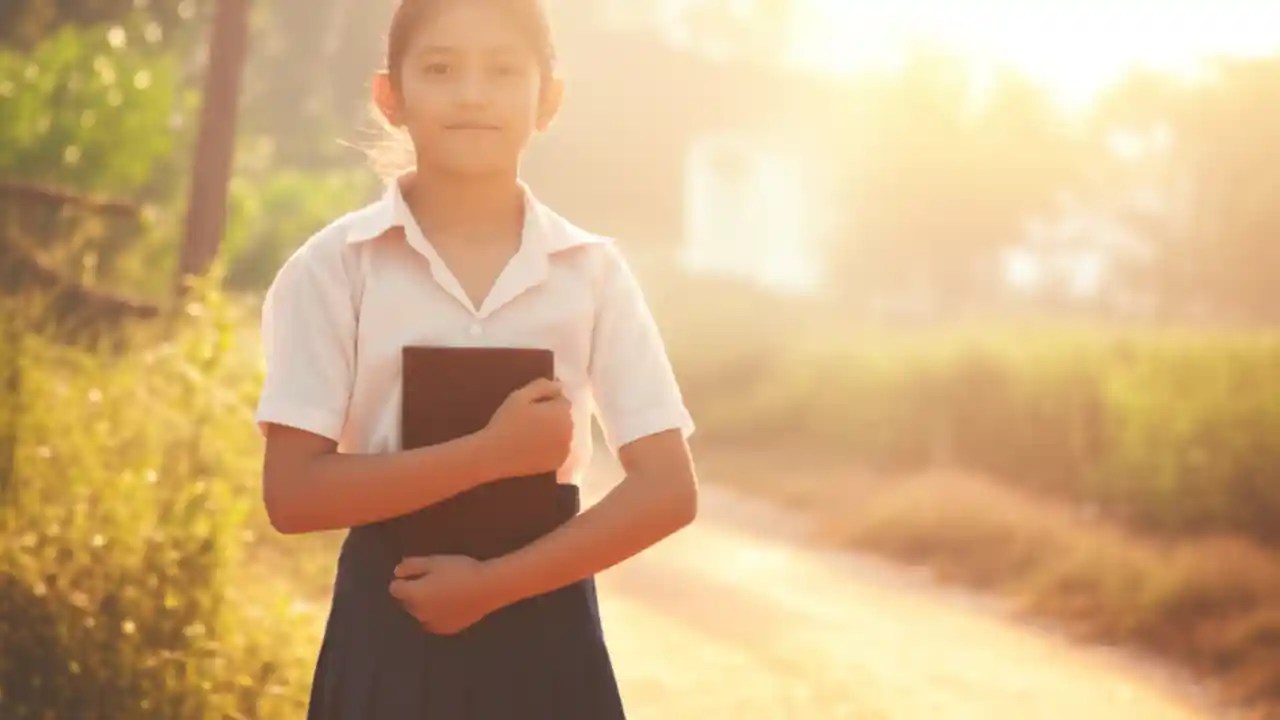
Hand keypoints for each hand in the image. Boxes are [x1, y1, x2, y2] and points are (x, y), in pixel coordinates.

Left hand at [388, 555, 504, 634]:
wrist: (488, 589)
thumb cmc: (460, 571)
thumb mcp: (434, 562)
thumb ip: (412, 566)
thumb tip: (397, 572)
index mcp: (414, 595)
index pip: (395, 589)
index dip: (404, 580)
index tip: (416, 573)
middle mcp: (419, 613)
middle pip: (408, 602)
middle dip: (415, 593)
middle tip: (433, 581)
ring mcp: (433, 624)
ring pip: (421, 614)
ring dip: (426, 605)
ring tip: (443, 593)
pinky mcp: (447, 629)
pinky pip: (435, 622)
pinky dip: (438, 614)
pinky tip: (451, 604)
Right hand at [480, 377, 572, 477]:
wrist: (495, 455)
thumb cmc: (506, 422)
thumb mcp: (520, 396)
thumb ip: (543, 387)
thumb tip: (560, 385)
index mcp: (562, 412)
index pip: (562, 401)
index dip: (546, 402)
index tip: (530, 408)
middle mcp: (569, 431)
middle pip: (564, 417)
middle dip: (552, 416)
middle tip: (529, 421)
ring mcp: (565, 449)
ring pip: (563, 433)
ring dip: (553, 431)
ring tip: (530, 435)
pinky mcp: (558, 462)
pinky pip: (559, 449)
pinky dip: (551, 447)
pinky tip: (534, 447)